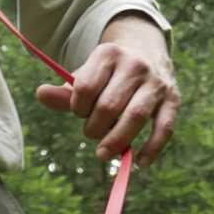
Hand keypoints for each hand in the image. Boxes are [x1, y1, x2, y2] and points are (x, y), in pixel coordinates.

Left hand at [35, 13, 179, 164]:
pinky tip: (140, 163)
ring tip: (103, 154)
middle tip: (91, 133)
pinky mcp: (173, 99)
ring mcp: (156, 83)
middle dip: (94, 127)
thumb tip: (40, 95)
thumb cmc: (110, 73)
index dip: (77, 108)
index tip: (80, 113)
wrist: (147, 51)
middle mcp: (135, 65)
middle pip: (108, 106)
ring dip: (116, 141)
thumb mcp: (87, 75)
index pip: (85, 88)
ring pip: (135, 117)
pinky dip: (152, 149)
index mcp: (108, 54)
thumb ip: (65, 92)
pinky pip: (164, 129)